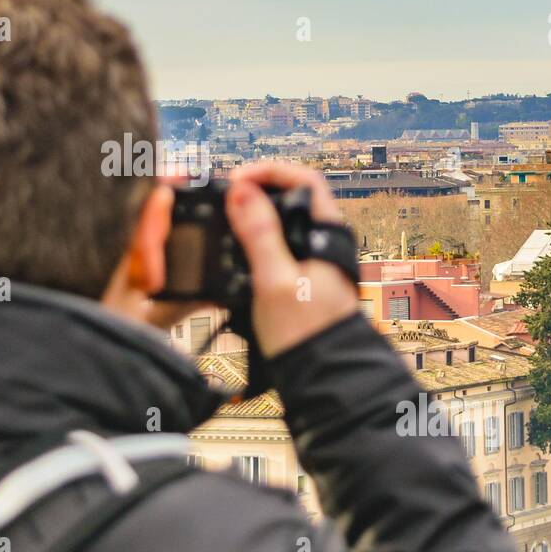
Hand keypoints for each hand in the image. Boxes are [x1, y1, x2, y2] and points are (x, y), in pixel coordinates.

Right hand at [225, 162, 359, 357]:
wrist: (323, 378)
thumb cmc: (307, 334)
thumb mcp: (274, 280)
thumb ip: (258, 233)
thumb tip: (241, 192)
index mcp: (327, 233)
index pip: (303, 179)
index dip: (268, 172)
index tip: (236, 182)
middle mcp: (324, 241)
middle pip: (289, 198)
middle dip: (254, 193)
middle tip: (223, 199)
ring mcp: (313, 259)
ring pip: (281, 222)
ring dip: (252, 218)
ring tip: (223, 223)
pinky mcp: (300, 278)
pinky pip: (276, 246)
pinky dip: (254, 242)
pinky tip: (234, 253)